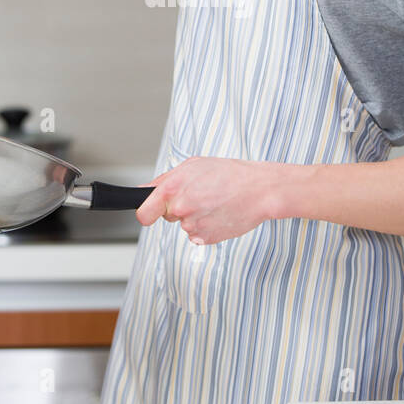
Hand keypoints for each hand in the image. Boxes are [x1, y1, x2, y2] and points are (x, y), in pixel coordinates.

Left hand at [135, 157, 277, 244]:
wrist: (260, 190)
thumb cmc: (230, 174)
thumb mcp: (194, 165)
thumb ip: (166, 179)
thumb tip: (146, 191)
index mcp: (173, 188)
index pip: (144, 213)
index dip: (147, 213)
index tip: (151, 212)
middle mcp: (180, 208)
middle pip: (168, 216)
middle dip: (179, 208)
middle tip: (201, 195)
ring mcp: (193, 226)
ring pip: (185, 225)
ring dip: (196, 217)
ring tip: (215, 202)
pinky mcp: (206, 239)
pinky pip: (198, 235)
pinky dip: (207, 227)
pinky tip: (219, 213)